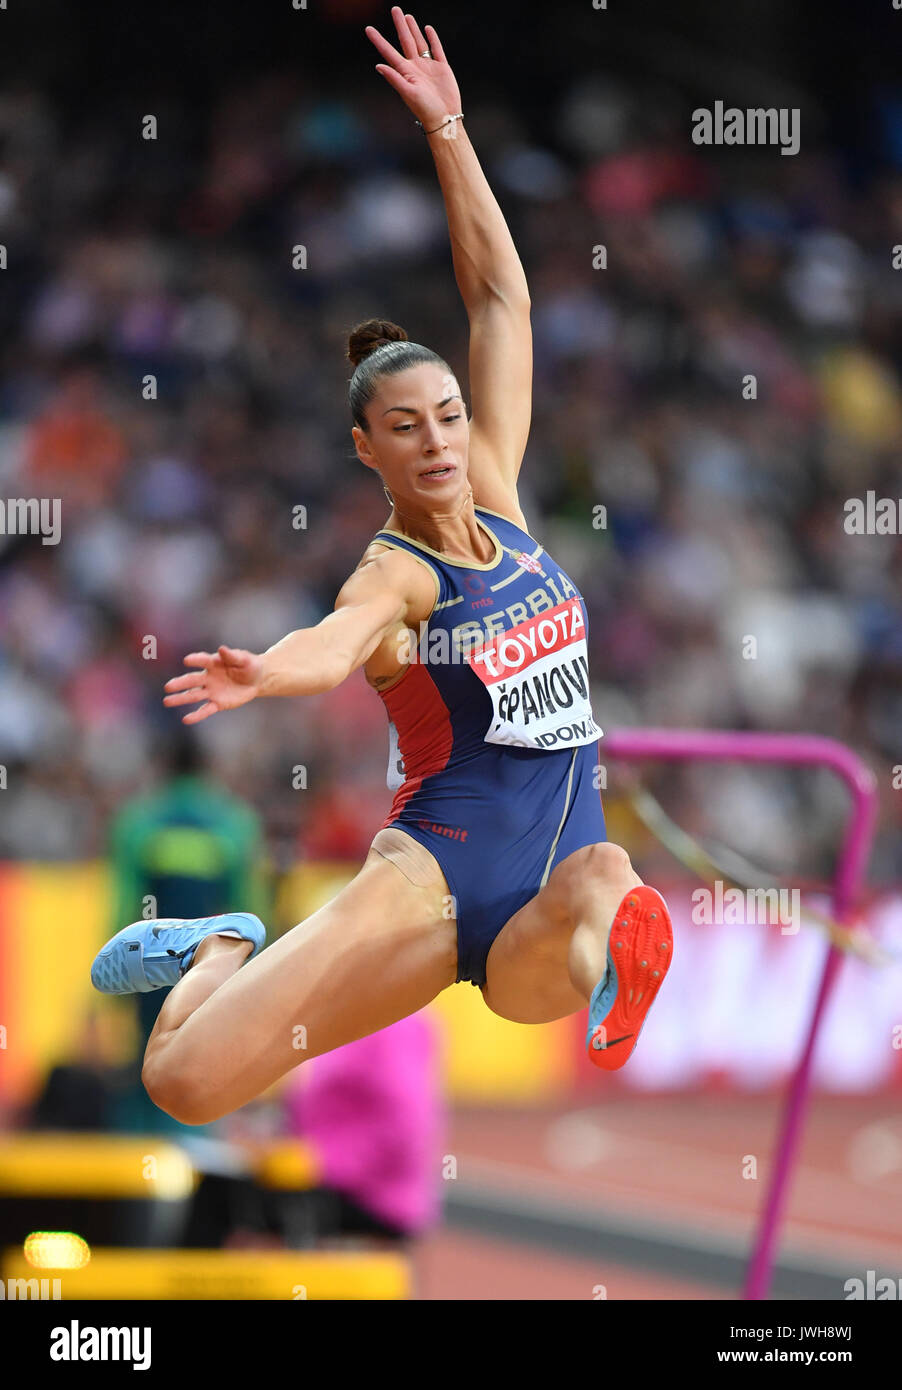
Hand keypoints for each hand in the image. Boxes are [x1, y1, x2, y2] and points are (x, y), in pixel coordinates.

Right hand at [163, 645, 263, 723]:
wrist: (256, 680)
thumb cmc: (248, 665)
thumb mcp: (244, 660)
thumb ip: (233, 656)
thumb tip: (222, 649)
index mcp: (213, 663)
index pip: (203, 661)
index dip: (196, 660)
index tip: (186, 660)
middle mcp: (208, 677)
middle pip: (192, 680)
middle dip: (180, 683)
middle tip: (167, 687)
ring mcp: (211, 691)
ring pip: (194, 695)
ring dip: (180, 698)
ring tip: (166, 701)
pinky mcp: (217, 703)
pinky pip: (205, 710)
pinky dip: (196, 715)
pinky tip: (185, 720)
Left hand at [366, 7, 460, 131]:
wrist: (444, 117)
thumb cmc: (425, 109)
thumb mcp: (408, 93)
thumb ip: (394, 78)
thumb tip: (379, 65)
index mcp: (405, 72)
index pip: (389, 52)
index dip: (378, 40)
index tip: (368, 29)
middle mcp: (415, 67)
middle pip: (405, 41)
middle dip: (400, 25)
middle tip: (395, 9)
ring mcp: (428, 66)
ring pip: (419, 42)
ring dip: (413, 29)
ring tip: (407, 17)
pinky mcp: (442, 68)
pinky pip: (436, 49)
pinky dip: (432, 38)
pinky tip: (427, 29)